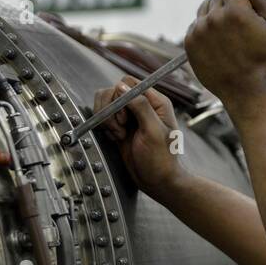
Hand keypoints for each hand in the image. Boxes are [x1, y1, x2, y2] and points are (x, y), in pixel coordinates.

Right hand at [94, 76, 186, 199]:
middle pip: (114, 91)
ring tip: (119, 134)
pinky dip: (106, 127)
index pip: (129, 83)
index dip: (121, 97)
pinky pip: (105, 116)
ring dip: (107, 118)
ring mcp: (130, 115)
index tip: (123, 118)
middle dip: (112, 110)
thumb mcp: (153, 131)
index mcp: (156, 102)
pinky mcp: (121, 126)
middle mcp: (142, 105)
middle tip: (121, 128)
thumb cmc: (161, 159)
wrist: (157, 181)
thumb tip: (122, 86)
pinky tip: (116, 139)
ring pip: (107, 102)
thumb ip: (140, 106)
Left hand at [184, 0, 265, 111]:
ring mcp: (199, 31)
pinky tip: (220, 46)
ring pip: (205, 8)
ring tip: (230, 38)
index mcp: (235, 10)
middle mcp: (213, 18)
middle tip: (242, 32)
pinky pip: (197, 24)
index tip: (249, 16)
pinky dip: (207, 31)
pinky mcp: (189, 43)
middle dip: (230, 6)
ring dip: (216, 16)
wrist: (248, 92)